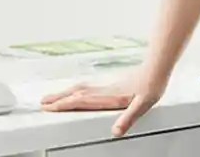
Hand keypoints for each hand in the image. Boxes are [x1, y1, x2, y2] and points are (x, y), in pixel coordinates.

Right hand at [41, 69, 167, 137]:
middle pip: (76, 93)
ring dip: (65, 93)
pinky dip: (77, 89)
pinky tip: (77, 91)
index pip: (81, 101)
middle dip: (59, 98)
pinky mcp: (111, 84)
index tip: (48, 108)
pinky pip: (88, 87)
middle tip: (42, 103)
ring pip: (81, 88)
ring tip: (53, 96)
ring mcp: (106, 85)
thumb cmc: (152, 86)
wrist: (158, 67)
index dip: (64, 105)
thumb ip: (129, 118)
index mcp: (108, 97)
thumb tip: (116, 132)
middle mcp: (104, 90)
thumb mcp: (143, 104)